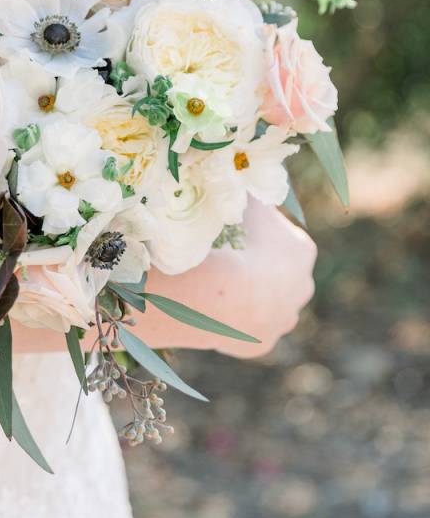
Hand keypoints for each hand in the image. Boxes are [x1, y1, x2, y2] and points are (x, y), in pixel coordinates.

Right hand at [138, 199, 316, 357]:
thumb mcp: (244, 203)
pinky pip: (247, 331)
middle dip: (259, 271)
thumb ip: (247, 192)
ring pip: (268, 307)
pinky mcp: (263, 344)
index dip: (259, 237)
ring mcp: (283, 320)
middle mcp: (302, 288)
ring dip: (249, 300)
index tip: (236, 236)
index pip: (283, 240)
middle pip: (281, 277)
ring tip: (218, 289)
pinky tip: (215, 312)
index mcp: (302, 251)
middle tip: (226, 263)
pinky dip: (233, 323)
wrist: (221, 293)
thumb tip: (241, 173)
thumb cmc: (235, 240)